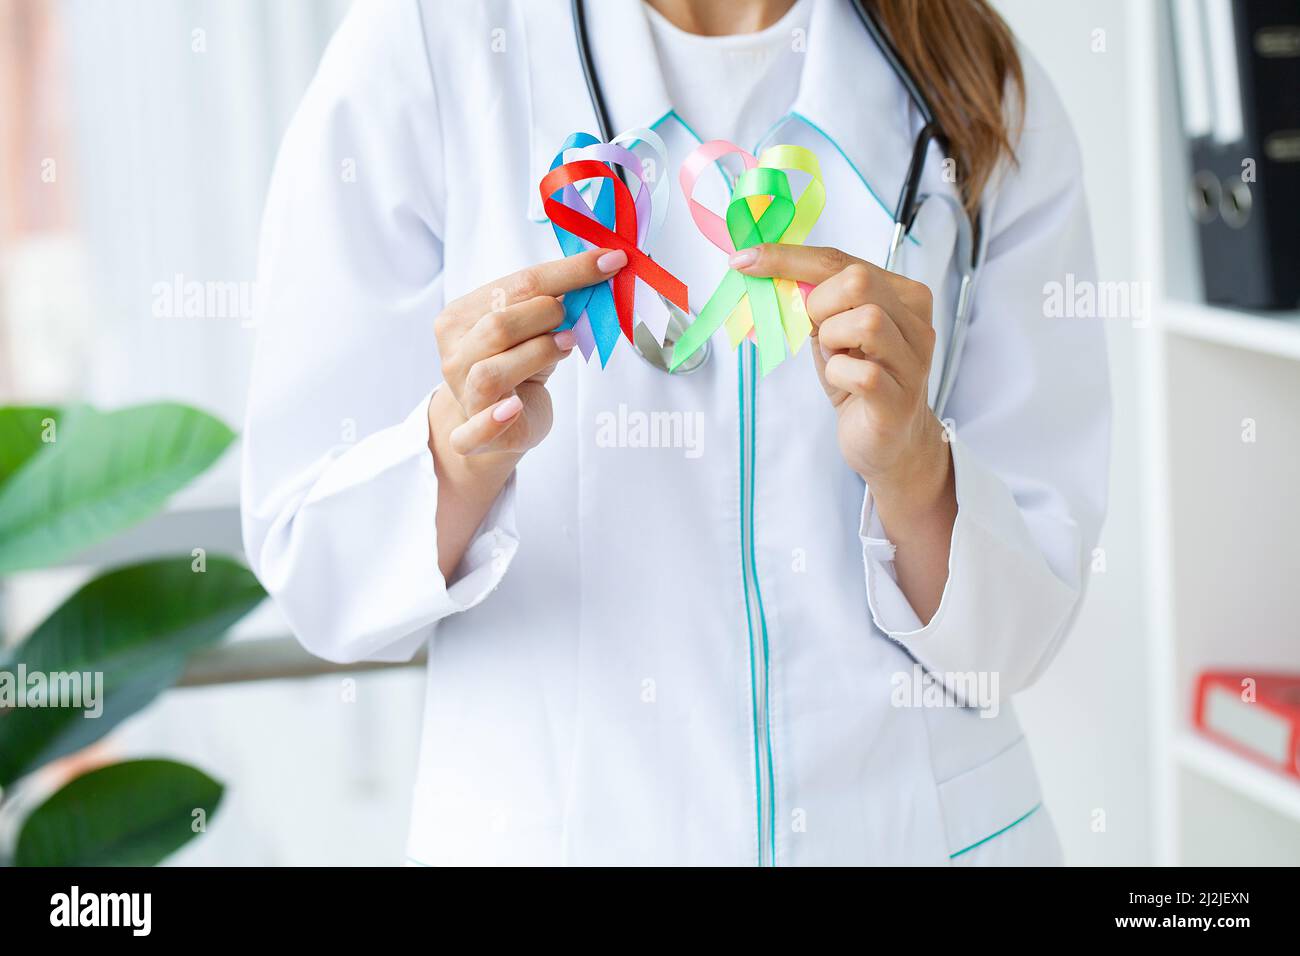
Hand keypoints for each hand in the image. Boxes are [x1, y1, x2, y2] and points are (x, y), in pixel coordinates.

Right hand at [427, 247, 625, 578]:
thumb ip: (552, 304)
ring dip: (535, 354)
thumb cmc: (518, 368)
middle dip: (544, 313)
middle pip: (499, 324)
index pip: (517, 285)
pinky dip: (492, 420)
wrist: (495, 427)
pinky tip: (513, 409)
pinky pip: (474, 431)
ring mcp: (461, 396)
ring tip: (566, 346)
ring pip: (490, 371)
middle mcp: (454, 354)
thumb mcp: (534, 331)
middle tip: (573, 318)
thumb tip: (600, 270)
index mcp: (461, 318)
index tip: (611, 260)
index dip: (568, 272)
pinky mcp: (471, 438)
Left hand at [731, 244, 944, 496]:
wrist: (886, 442)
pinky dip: (838, 374)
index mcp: (902, 296)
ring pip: (867, 321)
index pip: (841, 261)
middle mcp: (916, 323)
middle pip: (858, 280)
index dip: (790, 258)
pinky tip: (843, 382)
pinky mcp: (898, 398)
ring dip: (832, 339)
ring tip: (836, 357)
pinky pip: (862, 373)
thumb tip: (764, 271)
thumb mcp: (833, 332)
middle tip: (816, 331)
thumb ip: (814, 301)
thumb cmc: (858, 381)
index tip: (747, 260)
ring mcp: (912, 361)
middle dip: (819, 304)